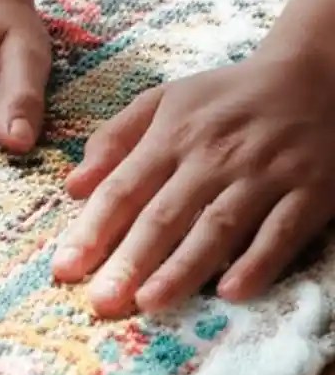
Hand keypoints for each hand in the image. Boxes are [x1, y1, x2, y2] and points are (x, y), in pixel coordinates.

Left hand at [53, 52, 334, 316]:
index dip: (92, 230)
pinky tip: (231, 292)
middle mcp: (214, 156)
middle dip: (129, 260)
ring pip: (218, 227)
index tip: (65, 267)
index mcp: (172, 135)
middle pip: (165, 215)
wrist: (319, 73)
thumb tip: (72, 186)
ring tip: (149, 302)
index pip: (123, 189)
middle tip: (101, 302)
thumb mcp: (164, 100)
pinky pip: (283, 231)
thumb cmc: (227, 97)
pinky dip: (258, 262)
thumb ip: (115, 139)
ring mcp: (265, 174)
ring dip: (183, 268)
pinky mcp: (312, 190)